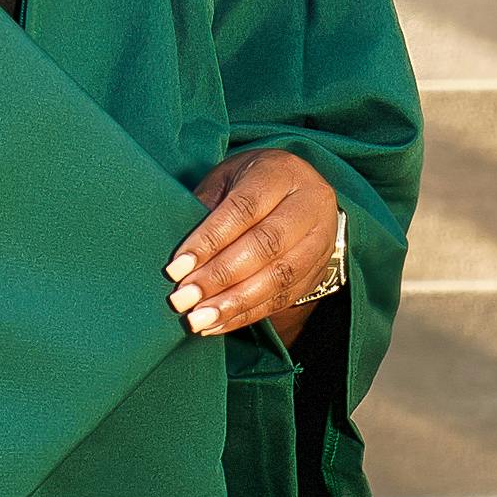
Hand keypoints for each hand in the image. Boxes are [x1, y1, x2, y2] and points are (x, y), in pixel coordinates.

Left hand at [169, 150, 342, 338]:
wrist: (301, 191)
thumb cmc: (251, 183)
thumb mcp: (228, 179)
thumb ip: (207, 208)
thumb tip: (181, 258)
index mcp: (282, 173)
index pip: (244, 208)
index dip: (209, 240)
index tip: (176, 268)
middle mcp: (309, 204)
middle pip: (265, 245)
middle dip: (220, 277)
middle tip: (183, 299)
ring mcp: (320, 240)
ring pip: (278, 277)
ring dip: (234, 303)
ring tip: (198, 319)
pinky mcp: (319, 270)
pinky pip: (283, 298)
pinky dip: (247, 314)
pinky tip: (217, 324)